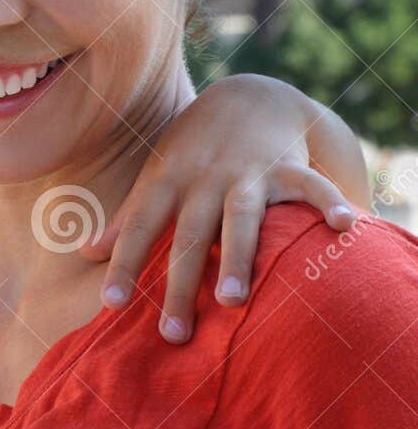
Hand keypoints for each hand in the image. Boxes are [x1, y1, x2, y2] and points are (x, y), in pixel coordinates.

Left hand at [82, 78, 360, 343]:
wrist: (247, 96)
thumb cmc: (192, 150)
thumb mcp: (155, 176)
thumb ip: (127, 217)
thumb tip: (84, 252)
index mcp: (166, 183)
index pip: (138, 228)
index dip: (122, 264)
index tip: (110, 305)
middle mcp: (203, 180)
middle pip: (188, 236)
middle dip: (180, 283)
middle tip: (173, 333)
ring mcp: (246, 173)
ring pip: (239, 217)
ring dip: (235, 256)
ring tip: (230, 299)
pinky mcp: (288, 167)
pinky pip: (310, 186)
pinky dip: (328, 202)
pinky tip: (344, 227)